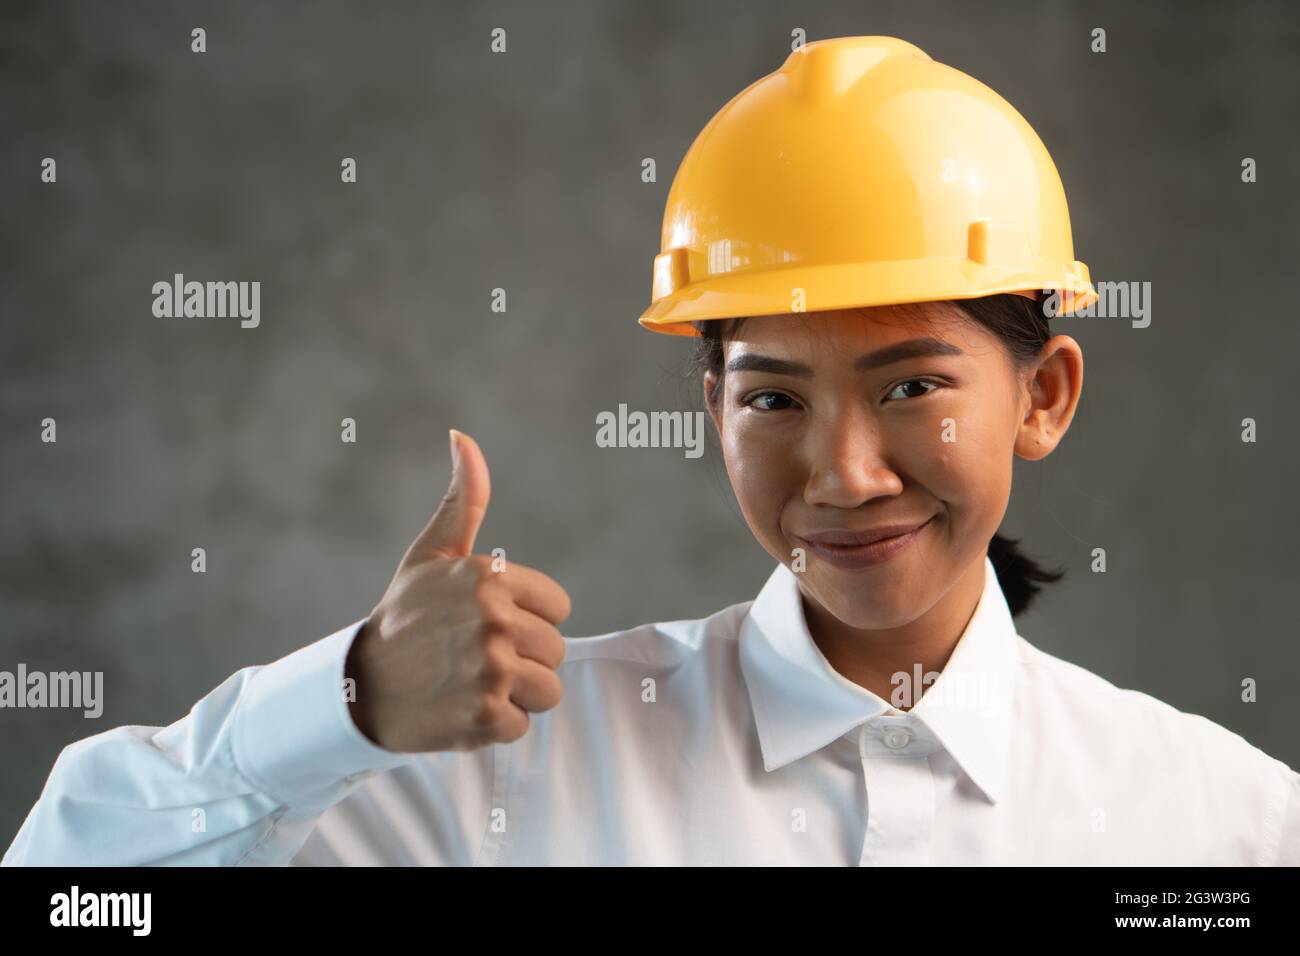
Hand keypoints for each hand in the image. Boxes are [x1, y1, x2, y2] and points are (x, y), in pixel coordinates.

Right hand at [345, 429, 570, 753]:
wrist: (357, 688)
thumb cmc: (403, 618)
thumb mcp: (430, 554)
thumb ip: (462, 500)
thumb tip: (463, 437)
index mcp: (489, 578)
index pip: (558, 608)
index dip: (527, 619)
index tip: (485, 624)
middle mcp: (493, 621)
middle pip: (555, 650)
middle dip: (522, 659)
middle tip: (472, 658)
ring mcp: (490, 671)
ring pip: (547, 690)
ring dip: (514, 695)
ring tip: (470, 684)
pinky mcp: (485, 717)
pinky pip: (523, 725)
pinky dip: (495, 726)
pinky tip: (461, 709)